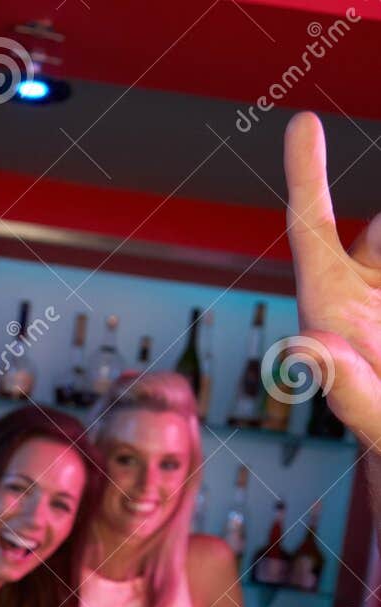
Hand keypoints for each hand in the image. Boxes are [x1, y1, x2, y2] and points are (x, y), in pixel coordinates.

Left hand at [284, 111, 380, 446]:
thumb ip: (344, 386)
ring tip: (378, 288)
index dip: (306, 175)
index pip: (312, 227)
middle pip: (376, 231)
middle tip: (377, 240)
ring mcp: (380, 289)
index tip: (302, 123)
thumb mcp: (373, 415)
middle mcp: (361, 285)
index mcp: (332, 300)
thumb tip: (305, 348)